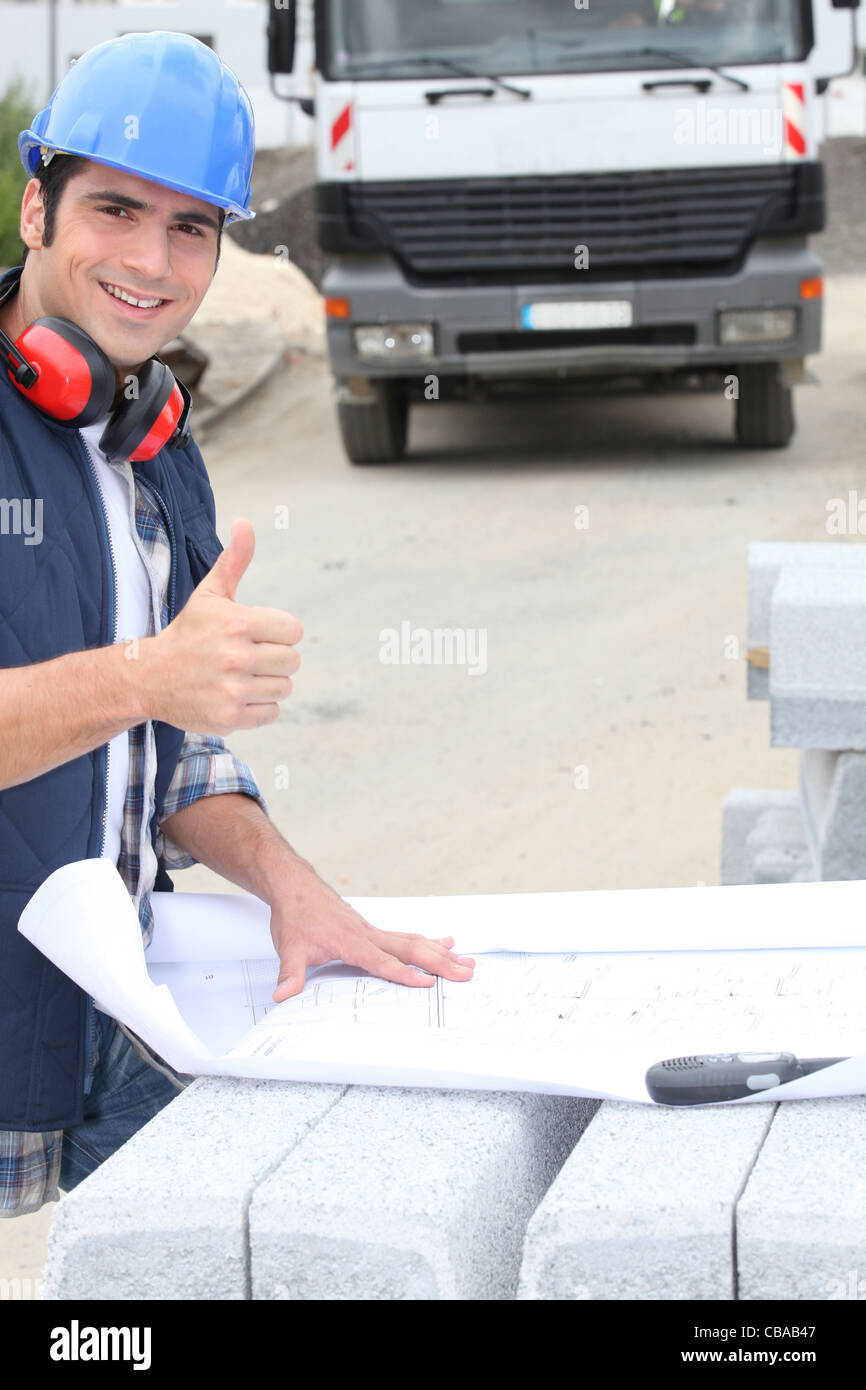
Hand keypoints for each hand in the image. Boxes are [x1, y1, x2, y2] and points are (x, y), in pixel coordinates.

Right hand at [140, 518, 302, 733]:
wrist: (149, 677)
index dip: (279, 633)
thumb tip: (245, 522)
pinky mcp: (230, 717)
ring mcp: (233, 690)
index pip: (294, 632)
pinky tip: (235, 696)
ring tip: (240, 677)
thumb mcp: (210, 595)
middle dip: (275, 660)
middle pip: (292, 662)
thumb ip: (234, 561)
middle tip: (248, 658)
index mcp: (239, 623)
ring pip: (284, 688)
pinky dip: (259, 708)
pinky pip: (271, 713)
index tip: (257, 636)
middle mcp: (237, 657)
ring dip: (267, 684)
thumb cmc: (188, 633)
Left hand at [268, 870, 475, 1000]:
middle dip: (439, 963)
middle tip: (465, 974)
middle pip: (410, 949)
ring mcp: (373, 930)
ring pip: (414, 941)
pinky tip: (446, 943)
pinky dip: (430, 941)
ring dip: (441, 953)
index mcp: (351, 941)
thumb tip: (283, 995)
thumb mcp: (289, 947)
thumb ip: (290, 974)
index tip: (427, 984)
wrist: (295, 886)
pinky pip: (407, 936)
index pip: (382, 962)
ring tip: (467, 963)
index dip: (404, 974)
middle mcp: (368, 934)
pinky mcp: (374, 929)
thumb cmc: (295, 915)